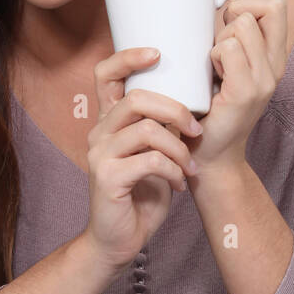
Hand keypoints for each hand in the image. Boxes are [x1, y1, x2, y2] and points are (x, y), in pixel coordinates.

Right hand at [84, 45, 202, 268]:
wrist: (119, 239)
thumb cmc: (140, 195)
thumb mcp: (154, 152)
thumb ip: (161, 126)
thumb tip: (192, 97)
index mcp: (108, 122)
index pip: (105, 74)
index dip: (129, 57)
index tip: (158, 53)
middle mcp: (98, 133)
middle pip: (137, 99)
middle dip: (176, 110)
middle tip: (195, 130)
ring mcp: (99, 155)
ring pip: (147, 130)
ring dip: (179, 148)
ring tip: (189, 165)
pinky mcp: (107, 177)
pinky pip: (150, 160)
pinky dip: (173, 171)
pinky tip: (179, 184)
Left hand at [184, 0, 288, 176]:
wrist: (210, 156)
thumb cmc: (210, 109)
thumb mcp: (228, 68)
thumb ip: (231, 39)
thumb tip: (217, 3)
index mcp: (274, 57)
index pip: (276, 2)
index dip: (250, 0)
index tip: (228, 22)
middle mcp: (276, 65)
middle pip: (269, 4)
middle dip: (238, 11)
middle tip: (219, 39)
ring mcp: (264, 79)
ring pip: (242, 24)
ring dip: (220, 36)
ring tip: (213, 65)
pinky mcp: (245, 91)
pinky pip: (227, 48)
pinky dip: (213, 55)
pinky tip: (209, 77)